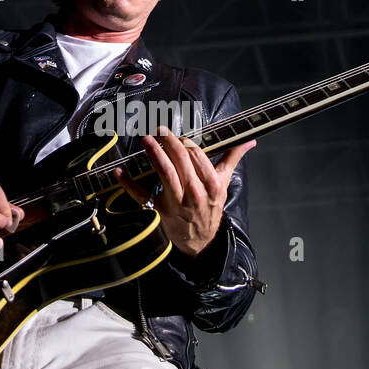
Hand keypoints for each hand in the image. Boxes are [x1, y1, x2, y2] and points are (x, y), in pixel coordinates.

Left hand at [113, 126, 255, 257]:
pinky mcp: (160, 210)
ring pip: (165, 174)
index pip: (199, 158)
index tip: (179, 135)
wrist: (201, 239)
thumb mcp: (224, 183)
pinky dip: (129, 184)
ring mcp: (177, 202)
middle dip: (169, 143)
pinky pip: (142, 196)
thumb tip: (249, 141)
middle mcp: (195, 194)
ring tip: (147, 140)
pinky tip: (120, 172)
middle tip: (160, 129)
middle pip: (181, 162)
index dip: (187, 144)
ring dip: (154, 155)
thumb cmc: (211, 207)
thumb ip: (233, 158)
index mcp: (212, 185)